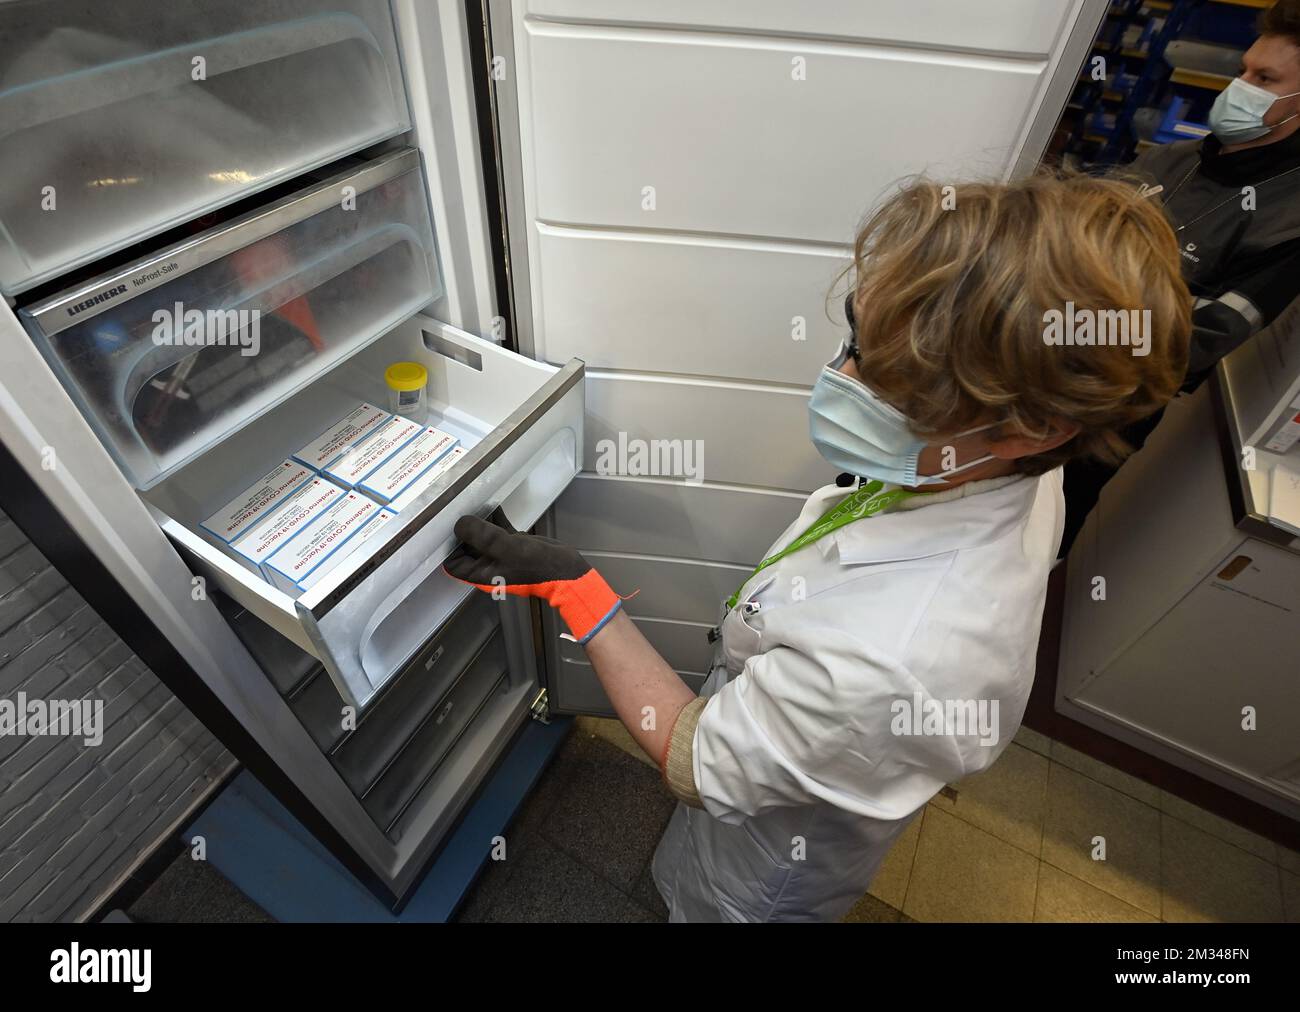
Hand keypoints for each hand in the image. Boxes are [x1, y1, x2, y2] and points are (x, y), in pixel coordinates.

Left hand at [443, 511, 623, 643]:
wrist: (567, 572)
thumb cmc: (538, 566)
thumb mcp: (508, 548)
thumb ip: (483, 536)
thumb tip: (460, 523)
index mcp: (481, 573)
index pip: (452, 562)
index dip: (447, 545)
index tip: (446, 524)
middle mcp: (487, 564)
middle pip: (466, 545)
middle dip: (462, 528)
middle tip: (457, 504)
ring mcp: (500, 554)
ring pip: (482, 536)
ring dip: (478, 520)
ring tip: (473, 499)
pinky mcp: (513, 545)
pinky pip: (498, 530)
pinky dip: (494, 518)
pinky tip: (494, 504)